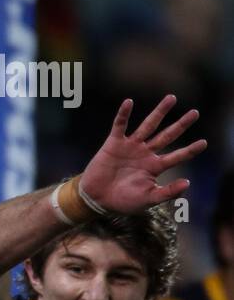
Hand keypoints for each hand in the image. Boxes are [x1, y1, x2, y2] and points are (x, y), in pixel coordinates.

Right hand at [79, 96, 206, 213]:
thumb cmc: (122, 201)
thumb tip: (188, 183)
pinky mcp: (114, 143)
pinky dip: (123, 114)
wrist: (96, 199)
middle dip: (181, 125)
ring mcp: (131, 146)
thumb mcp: (147, 199)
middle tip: (195, 113)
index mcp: (154, 167)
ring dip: (160, 112)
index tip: (204, 143)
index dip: (189, 151)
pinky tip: (128, 102)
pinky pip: (120, 126)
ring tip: (172, 98)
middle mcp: (145, 153)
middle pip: (167, 136)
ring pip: (149, 125)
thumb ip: (167, 193)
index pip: (176, 156)